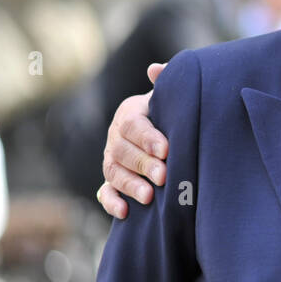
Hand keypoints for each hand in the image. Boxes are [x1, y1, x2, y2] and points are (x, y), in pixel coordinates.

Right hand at [96, 63, 168, 218]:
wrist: (170, 133)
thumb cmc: (175, 113)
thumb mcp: (174, 97)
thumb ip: (168, 83)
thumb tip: (155, 69)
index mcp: (130, 114)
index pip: (134, 125)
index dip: (148, 138)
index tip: (167, 150)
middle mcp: (116, 137)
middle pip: (123, 151)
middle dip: (143, 165)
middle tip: (164, 176)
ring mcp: (112, 159)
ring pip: (113, 172)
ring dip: (129, 185)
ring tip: (149, 197)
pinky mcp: (112, 181)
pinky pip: (105, 192)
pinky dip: (111, 202)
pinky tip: (125, 212)